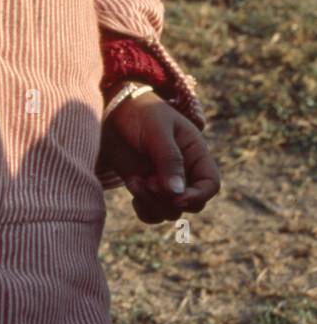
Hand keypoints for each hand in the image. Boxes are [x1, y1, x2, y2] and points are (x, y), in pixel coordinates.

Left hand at [99, 91, 219, 223]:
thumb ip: (168, 159)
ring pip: (170, 211)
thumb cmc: (140, 112)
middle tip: (148, 181)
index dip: (198, 196)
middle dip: (170, 200)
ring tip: (135, 181)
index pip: (210, 184)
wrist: (112, 110)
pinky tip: (132, 186)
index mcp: (195, 153)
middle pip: (191, 204)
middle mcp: (184, 171)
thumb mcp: (156, 129)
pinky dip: (143, 208)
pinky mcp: (146, 188)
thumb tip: (177, 193)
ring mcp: (165, 181)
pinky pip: (152, 212)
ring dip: (152, 203)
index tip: (177, 198)